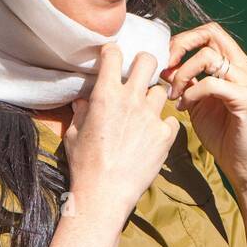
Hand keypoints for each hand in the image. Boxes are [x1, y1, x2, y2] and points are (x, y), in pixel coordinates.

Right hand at [63, 43, 180, 224]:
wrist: (104, 194)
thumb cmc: (84, 164)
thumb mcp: (74, 134)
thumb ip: (81, 112)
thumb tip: (83, 101)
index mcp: (106, 95)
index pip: (113, 55)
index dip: (112, 51)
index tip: (111, 56)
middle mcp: (131, 100)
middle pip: (148, 61)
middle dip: (144, 62)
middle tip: (139, 73)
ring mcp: (151, 117)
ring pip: (161, 91)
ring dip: (154, 96)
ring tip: (146, 110)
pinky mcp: (165, 136)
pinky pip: (171, 121)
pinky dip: (164, 125)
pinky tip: (154, 135)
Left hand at [159, 22, 246, 187]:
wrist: (242, 163)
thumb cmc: (220, 133)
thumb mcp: (196, 101)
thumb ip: (184, 81)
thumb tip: (163, 66)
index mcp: (234, 64)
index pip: (209, 32)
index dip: (183, 39)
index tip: (166, 60)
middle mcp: (244, 67)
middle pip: (211, 33)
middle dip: (181, 47)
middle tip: (166, 68)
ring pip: (208, 57)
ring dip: (183, 74)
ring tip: (174, 94)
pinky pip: (212, 84)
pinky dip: (192, 92)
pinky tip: (184, 106)